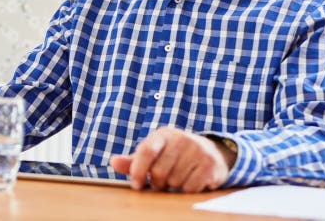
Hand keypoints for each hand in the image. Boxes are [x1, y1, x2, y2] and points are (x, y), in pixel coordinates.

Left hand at [109, 127, 233, 192]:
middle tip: (161, 182)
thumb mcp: (154, 153)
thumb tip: (113, 162)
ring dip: (173, 186)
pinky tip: (190, 181)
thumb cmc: (174, 155)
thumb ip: (133, 160)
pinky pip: (191, 187)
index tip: (136, 185)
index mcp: (163, 134)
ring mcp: (198, 150)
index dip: (138, 170)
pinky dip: (187, 190)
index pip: (146, 151)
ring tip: (177, 178)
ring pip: (175, 181)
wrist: (211, 151)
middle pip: (159, 171)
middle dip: (157, 183)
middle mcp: (181, 139)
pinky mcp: (210, 164)